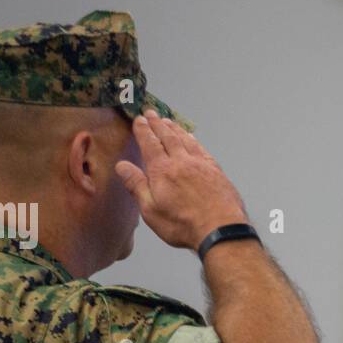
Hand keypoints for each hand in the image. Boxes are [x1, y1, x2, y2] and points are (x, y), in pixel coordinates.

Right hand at [115, 110, 247, 250]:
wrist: (220, 229)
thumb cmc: (183, 224)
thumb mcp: (151, 209)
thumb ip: (136, 185)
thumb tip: (121, 166)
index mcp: (162, 170)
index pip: (150, 144)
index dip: (143, 131)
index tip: (139, 120)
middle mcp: (182, 162)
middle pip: (168, 137)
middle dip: (158, 124)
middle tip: (151, 113)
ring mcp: (201, 165)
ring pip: (185, 140)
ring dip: (175, 129)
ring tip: (169, 121)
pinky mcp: (216, 171)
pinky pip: (202, 149)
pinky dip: (194, 141)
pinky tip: (192, 139)